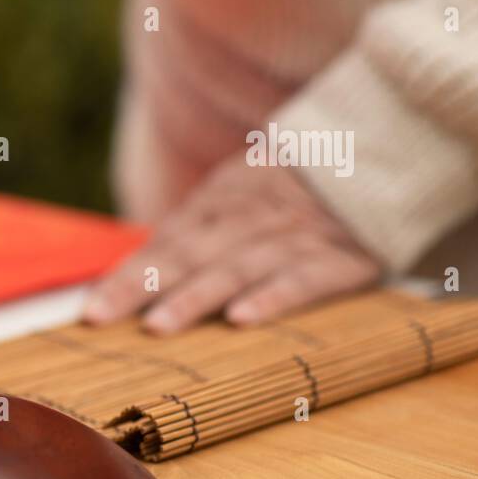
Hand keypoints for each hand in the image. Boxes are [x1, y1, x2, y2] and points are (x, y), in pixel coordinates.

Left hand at [82, 158, 380, 331]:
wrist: (387, 151)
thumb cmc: (298, 187)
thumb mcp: (243, 191)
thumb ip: (196, 229)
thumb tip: (135, 275)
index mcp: (224, 198)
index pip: (166, 241)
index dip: (127, 274)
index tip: (90, 309)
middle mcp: (253, 215)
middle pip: (189, 252)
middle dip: (142, 285)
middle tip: (101, 317)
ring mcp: (298, 236)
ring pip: (238, 267)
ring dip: (196, 296)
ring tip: (158, 326)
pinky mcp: (345, 260)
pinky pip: (304, 279)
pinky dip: (272, 297)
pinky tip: (241, 320)